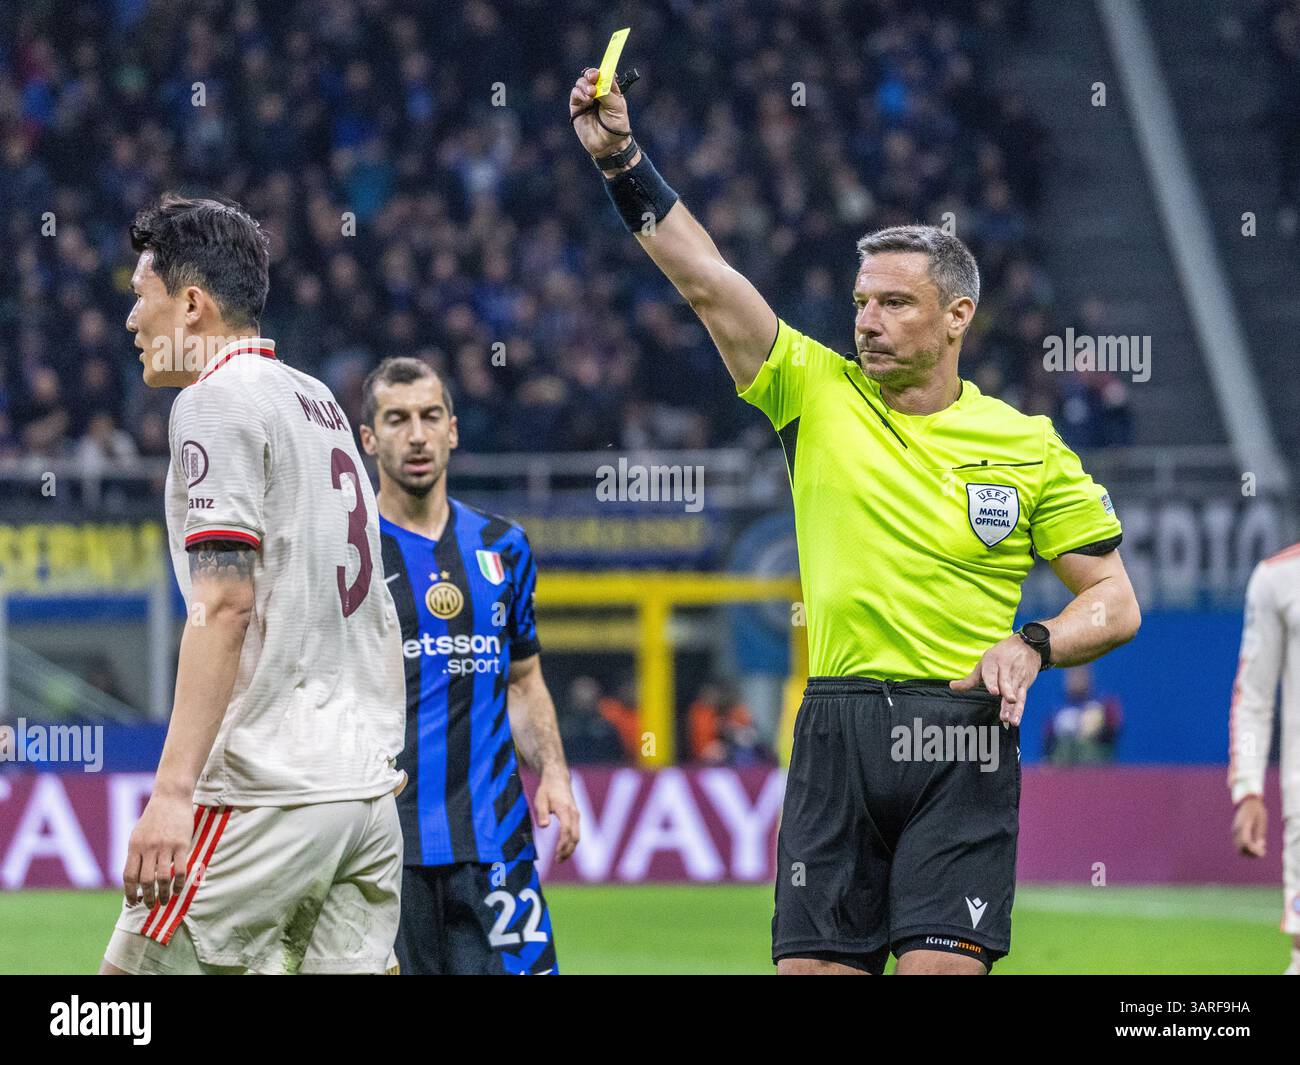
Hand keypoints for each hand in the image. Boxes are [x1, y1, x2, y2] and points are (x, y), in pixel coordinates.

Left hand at [122, 792, 193, 907]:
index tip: (133, 903)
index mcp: (134, 847)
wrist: (171, 797)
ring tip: (165, 901)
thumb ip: (136, 855)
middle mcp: (148, 848)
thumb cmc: (154, 818)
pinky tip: (179, 889)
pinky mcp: (182, 844)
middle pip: (145, 880)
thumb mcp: (138, 835)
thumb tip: (134, 879)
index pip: (129, 876)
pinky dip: (179, 883)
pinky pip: (179, 869)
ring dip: (163, 893)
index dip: (130, 893)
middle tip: (151, 906)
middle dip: (147, 897)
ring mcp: (165, 846)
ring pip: (162, 878)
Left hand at [533, 767, 579, 861]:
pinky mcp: (576, 816)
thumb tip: (543, 826)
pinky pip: (576, 832)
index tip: (556, 854)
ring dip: (570, 848)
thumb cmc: (547, 789)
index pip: (567, 831)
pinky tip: (563, 849)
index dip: (562, 844)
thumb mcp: (540, 799)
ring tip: (559, 858)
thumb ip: (542, 813)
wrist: (558, 778)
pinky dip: (571, 842)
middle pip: (575, 837)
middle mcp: (574, 814)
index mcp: (565, 810)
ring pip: (577, 836)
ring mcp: (577, 815)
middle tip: (557, 860)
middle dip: (568, 850)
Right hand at [570, 67, 632, 159]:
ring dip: (585, 85)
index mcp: (610, 90)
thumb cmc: (617, 127)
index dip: (602, 71)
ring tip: (591, 94)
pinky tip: (586, 99)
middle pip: (590, 76)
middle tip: (593, 78)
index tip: (601, 72)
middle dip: (591, 74)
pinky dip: (579, 93)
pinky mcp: (577, 108)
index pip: (604, 74)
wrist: (608, 145)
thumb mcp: (616, 107)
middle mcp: (597, 92)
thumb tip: (598, 81)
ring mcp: (586, 99)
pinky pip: (575, 94)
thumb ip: (607, 92)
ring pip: (581, 83)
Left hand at [950, 634, 1041, 723]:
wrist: (1027, 646)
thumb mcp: (984, 663)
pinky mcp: (1025, 684)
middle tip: (1009, 700)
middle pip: (1007, 682)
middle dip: (1008, 691)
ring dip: (1013, 707)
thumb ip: (970, 679)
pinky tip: (1016, 720)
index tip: (994, 692)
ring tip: (1010, 719)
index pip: (992, 673)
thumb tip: (952, 686)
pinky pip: (1022, 698)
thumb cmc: (1001, 655)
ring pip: (1015, 692)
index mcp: (993, 662)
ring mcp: (1017, 677)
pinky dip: (1019, 709)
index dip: (993, 682)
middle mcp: (1006, 669)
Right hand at [1232, 795, 1266, 856]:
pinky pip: (1240, 844)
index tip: (1263, 852)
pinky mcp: (1236, 832)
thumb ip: (1259, 833)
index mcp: (1241, 827)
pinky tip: (1256, 844)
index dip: (1254, 850)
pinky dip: (1247, 848)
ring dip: (1249, 851)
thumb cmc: (1256, 810)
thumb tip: (1260, 845)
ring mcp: (1234, 832)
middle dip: (1252, 853)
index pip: (1246, 843)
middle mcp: (1236, 830)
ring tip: (1261, 849)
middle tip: (1263, 852)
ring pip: (1239, 848)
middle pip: (1240, 848)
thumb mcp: (1261, 821)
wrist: (1247, 801)